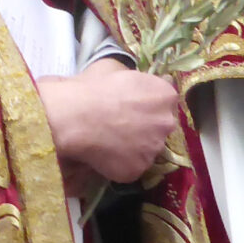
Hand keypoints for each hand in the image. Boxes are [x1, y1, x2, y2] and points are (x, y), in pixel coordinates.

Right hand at [37, 57, 180, 190]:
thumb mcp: (127, 73)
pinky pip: (133, 167)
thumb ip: (150, 83)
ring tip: (111, 141)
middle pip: (161, 127)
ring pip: (148, 149)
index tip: (135, 108)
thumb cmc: (97, 88)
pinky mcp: (138, 169)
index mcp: (165, 95)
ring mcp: (154, 149)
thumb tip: (164, 80)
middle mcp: (167, 123)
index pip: (167, 103)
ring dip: (136, 147)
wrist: (76, 116)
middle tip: (123, 126)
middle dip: (147, 128)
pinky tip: (105, 154)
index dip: (150, 106)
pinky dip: (121, 163)